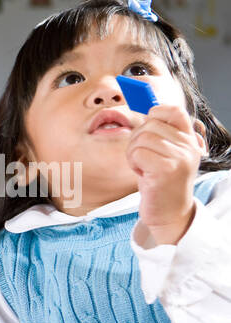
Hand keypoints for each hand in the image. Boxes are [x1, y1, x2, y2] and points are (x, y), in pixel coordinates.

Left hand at [128, 104, 202, 247]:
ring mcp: (179, 158)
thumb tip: (149, 109)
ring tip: (142, 167)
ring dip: (133, 153)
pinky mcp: (166, 170)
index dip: (155, 112)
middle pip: (150, 125)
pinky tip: (142, 174)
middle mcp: (188, 147)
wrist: (169, 213)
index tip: (146, 127)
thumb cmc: (162, 183)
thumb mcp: (168, 155)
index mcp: (190, 140)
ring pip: (142, 138)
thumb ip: (163, 134)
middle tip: (140, 158)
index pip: (175, 111)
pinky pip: (138, 153)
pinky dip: (133, 163)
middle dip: (136, 140)